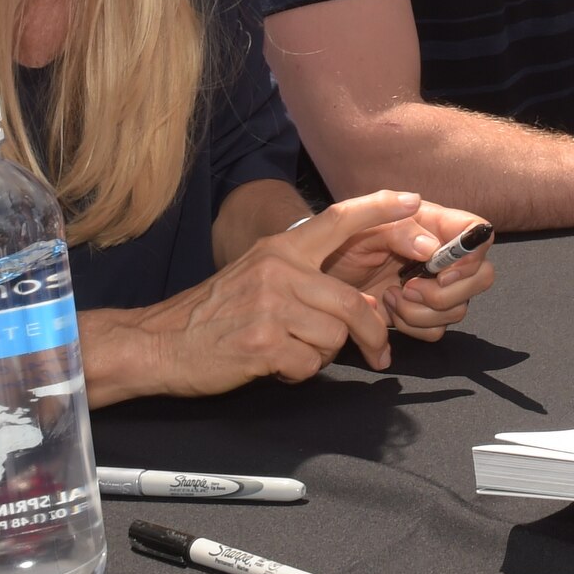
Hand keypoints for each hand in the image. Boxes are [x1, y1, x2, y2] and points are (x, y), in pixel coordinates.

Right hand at [124, 189, 409, 396]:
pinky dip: (300, 372)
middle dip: (373, 334)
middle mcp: (279, 271)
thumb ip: (303, 278)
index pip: (338, 219)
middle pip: (353, 303)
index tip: (414, 202)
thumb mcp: (256, 276)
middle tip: (379, 353)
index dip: (380, 209)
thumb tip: (357, 300)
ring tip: (294, 352)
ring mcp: (271, 306)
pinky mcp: (263, 343)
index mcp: (280, 249)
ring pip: (335, 336)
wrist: (160, 342)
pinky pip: (310, 364)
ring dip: (323, 354)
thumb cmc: (212, 313)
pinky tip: (275, 364)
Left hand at [321, 198, 497, 342]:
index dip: (470, 255)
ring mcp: (433, 289)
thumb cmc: (340, 241)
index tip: (441, 270)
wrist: (319, 276)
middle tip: (410, 288)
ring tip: (390, 296)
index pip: (478, 233)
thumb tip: (433, 250)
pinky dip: (413, 326)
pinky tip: (389, 310)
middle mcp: (442, 258)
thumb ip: (400, 229)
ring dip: (422, 311)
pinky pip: (436, 331)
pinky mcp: (420, 315)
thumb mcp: (364, 226)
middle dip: (448, 292)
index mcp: (435, 226)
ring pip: (458, 310)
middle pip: (482, 277)